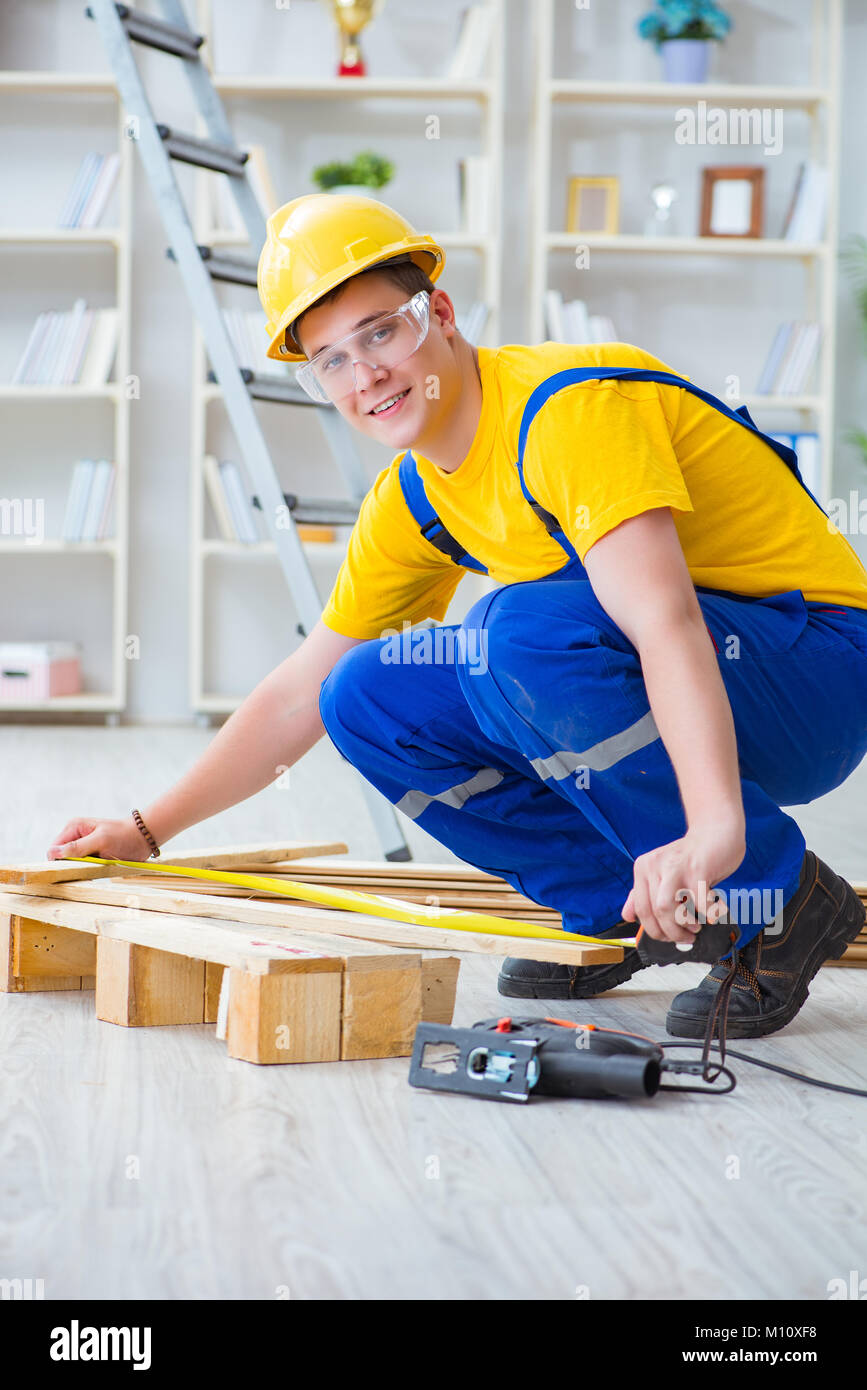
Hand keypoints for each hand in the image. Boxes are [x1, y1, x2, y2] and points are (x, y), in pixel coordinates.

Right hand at [46, 816, 151, 863]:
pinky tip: (96, 870)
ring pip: (70, 864)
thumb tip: (54, 853)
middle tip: (86, 869)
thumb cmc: (123, 835)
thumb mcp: (101, 840)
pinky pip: (81, 866)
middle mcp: (75, 836)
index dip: (58, 862)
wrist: (143, 838)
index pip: (53, 849)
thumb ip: (78, 847)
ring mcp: (82, 846)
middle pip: (60, 858)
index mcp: (73, 827)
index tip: (70, 870)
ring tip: (94, 868)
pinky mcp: (90, 855)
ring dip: (79, 869)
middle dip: (69, 866)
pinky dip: (86, 870)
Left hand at [621, 825, 745, 943]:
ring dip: (683, 926)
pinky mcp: (698, 868)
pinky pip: (698, 901)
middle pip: (655, 911)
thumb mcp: (662, 873)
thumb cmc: (692, 857)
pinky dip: (705, 914)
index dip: (654, 930)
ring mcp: (676, 866)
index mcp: (644, 868)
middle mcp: (655, 865)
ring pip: (668, 908)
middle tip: (685, 937)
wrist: (716, 831)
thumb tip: (627, 916)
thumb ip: (642, 894)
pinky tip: (709, 915)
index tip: (667, 937)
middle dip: (671, 932)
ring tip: (695, 928)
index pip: (640, 909)